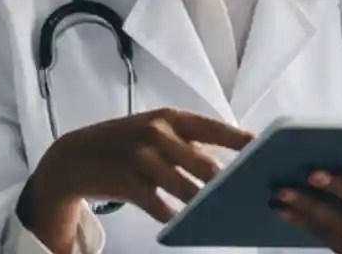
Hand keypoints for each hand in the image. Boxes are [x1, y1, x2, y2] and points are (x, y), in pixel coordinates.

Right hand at [18, 108, 253, 250]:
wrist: (73, 157)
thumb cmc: (126, 142)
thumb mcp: (155, 130)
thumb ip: (188, 142)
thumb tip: (227, 165)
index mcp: (170, 118)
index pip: (215, 129)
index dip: (243, 141)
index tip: (267, 151)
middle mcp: (157, 134)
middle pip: (204, 164)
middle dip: (228, 182)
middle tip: (250, 193)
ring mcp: (141, 159)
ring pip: (186, 189)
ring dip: (205, 204)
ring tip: (225, 212)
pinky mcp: (127, 184)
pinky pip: (161, 208)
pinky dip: (175, 217)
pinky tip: (186, 223)